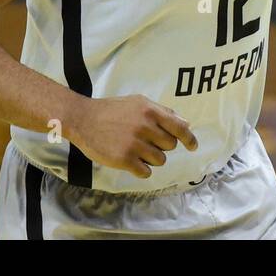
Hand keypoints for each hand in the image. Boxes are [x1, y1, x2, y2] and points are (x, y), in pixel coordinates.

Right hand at [66, 94, 197, 178]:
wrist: (82, 119)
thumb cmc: (112, 110)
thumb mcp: (138, 102)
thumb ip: (162, 112)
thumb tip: (185, 124)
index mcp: (150, 111)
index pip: (180, 128)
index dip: (189, 139)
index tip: (193, 146)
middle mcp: (145, 127)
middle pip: (170, 146)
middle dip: (161, 146)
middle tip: (146, 141)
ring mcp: (134, 144)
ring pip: (160, 160)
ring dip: (151, 158)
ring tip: (136, 150)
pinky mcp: (124, 160)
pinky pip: (146, 172)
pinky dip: (141, 170)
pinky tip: (132, 161)